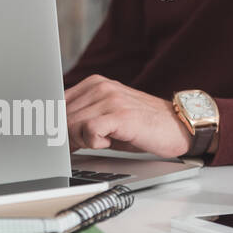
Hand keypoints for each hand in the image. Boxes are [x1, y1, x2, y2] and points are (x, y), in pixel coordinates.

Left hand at [64, 75, 192, 158]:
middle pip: (62, 116)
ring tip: (100, 143)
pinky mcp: (120, 114)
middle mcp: (99, 87)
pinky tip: (108, 143)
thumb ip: (83, 118)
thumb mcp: (108, 117)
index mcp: (93, 84)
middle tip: (80, 147)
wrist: (179, 126)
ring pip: (72, 124)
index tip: (53, 139)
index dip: (53, 124)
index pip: (57, 103)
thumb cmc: (143, 125)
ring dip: (81, 140)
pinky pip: (89, 130)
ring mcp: (110, 99)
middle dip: (66, 137)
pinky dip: (93, 142)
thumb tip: (55, 132)